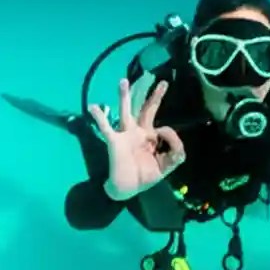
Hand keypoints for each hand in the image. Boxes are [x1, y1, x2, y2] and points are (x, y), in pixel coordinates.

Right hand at [88, 78, 185, 201]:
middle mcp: (139, 132)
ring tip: (123, 81)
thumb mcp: (167, 165)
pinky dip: (99, 117)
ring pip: (126, 112)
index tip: (170, 148)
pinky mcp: (115, 141)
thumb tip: (168, 134)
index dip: (170, 136)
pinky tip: (93, 106)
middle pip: (148, 110)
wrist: (128, 189)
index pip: (164, 129)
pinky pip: (106, 128)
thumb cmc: (146, 175)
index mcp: (152, 137)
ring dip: (124, 96)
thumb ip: (176, 152)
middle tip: (164, 82)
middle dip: (155, 97)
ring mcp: (126, 135)